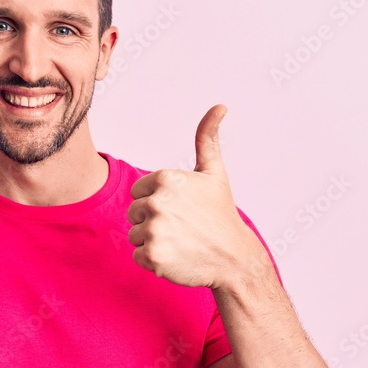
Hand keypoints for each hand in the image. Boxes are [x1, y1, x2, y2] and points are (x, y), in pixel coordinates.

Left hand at [127, 104, 267, 289]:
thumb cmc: (221, 215)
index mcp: (166, 179)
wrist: (234, 259)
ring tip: (180, 242)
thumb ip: (206, 138)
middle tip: (182, 228)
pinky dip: (153, 261)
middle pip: (134, 213)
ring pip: (135, 235)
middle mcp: (157, 202)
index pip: (139, 192)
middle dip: (154, 222)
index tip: (181, 209)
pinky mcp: (153, 256)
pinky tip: (176, 257)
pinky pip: (137, 256)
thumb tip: (219, 106)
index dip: (158, 202)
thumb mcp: (214, 173)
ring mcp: (154, 230)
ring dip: (153, 241)